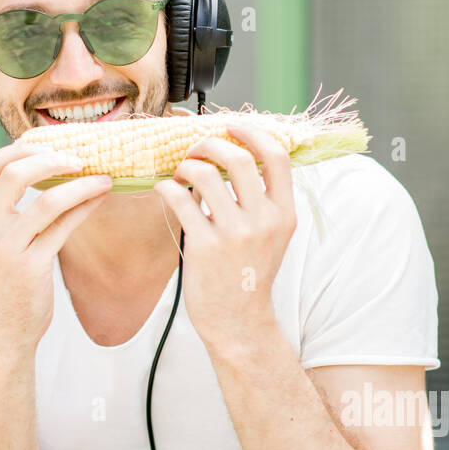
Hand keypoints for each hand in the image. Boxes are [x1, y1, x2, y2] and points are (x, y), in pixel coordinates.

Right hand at [0, 141, 112, 345]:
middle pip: (13, 173)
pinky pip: (63, 227)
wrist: (2, 331)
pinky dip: (85, 206)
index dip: (18, 148)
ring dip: (79, 184)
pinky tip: (100, 198)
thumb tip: (49, 173)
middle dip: (50, 158)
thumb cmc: (7, 284)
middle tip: (77, 158)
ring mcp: (8, 247)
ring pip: (46, 201)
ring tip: (102, 177)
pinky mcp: (31, 267)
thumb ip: (12, 212)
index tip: (46, 143)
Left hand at [152, 124, 295, 350]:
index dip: (253, 134)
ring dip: (185, 166)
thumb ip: (262, 201)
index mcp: (284, 214)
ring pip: (205, 174)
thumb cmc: (248, 274)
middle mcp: (263, 221)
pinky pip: (180, 199)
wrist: (238, 322)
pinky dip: (166, 187)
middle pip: (237, 158)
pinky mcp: (204, 246)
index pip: (278, 157)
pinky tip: (164, 191)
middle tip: (196, 152)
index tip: (232, 128)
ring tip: (179, 176)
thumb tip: (237, 156)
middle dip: (209, 145)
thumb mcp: (272, 236)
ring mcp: (234, 234)